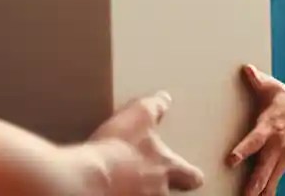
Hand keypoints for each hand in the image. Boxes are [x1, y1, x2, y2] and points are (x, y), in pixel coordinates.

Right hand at [90, 91, 204, 194]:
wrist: (92, 177)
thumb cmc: (120, 147)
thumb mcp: (139, 114)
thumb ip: (155, 106)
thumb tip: (165, 98)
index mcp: (167, 168)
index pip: (192, 176)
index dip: (191, 174)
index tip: (192, 174)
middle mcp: (158, 190)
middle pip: (167, 190)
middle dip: (158, 183)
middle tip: (146, 174)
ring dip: (136, 189)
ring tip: (122, 179)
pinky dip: (118, 192)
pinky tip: (109, 185)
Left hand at [227, 65, 284, 195]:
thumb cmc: (284, 99)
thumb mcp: (272, 87)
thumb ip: (257, 80)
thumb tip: (246, 68)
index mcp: (269, 126)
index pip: (255, 140)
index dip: (244, 150)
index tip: (231, 160)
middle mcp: (276, 144)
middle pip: (264, 167)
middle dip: (255, 183)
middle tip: (245, 195)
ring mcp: (282, 155)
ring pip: (271, 178)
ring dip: (261, 191)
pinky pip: (275, 180)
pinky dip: (268, 192)